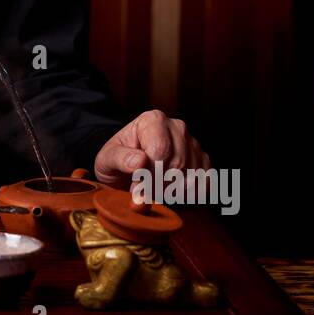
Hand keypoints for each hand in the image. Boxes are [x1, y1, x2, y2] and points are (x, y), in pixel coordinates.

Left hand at [92, 110, 210, 189]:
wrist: (130, 166)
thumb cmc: (118, 160)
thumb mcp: (108, 159)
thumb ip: (120, 159)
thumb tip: (139, 162)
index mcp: (153, 120)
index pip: (160, 149)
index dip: (149, 174)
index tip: (137, 188)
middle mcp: (177, 127)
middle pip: (177, 163)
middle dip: (159, 185)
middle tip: (145, 193)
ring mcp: (193, 143)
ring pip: (192, 174)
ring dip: (173, 191)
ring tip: (154, 190)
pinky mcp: (203, 160)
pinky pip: (205, 181)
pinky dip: (190, 194)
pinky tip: (172, 192)